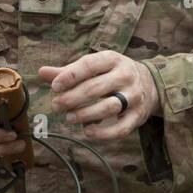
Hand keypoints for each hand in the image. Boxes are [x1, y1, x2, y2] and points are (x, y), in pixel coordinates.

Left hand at [38, 50, 159, 141]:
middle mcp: (126, 75)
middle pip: (96, 88)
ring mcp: (134, 96)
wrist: (151, 84)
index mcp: (113, 59)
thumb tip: (41, 72)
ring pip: (109, 107)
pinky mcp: (139, 116)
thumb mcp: (96, 67)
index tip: (54, 86)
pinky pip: (121, 128)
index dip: (70, 76)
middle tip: (56, 106)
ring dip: (85, 115)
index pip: (90, 65)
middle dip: (72, 98)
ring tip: (69, 118)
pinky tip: (87, 132)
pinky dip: (103, 133)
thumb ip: (69, 71)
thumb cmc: (113, 74)